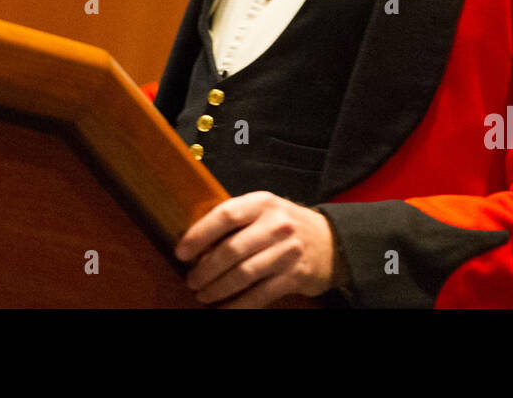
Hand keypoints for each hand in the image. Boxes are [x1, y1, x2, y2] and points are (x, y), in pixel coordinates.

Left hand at [174, 191, 348, 307]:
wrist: (331, 242)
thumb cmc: (285, 225)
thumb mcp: (264, 211)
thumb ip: (237, 221)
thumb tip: (196, 243)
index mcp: (262, 203)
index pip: (225, 215)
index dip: (199, 234)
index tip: (181, 252)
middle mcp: (276, 224)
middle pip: (232, 249)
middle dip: (205, 269)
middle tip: (191, 280)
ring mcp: (287, 251)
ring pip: (243, 274)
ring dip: (218, 289)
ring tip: (203, 295)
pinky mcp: (294, 276)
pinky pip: (259, 295)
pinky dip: (238, 305)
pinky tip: (224, 308)